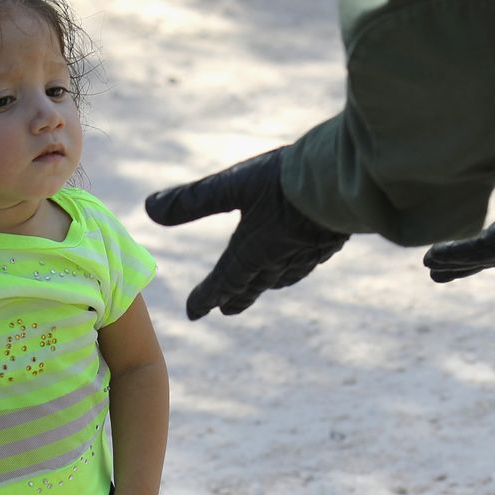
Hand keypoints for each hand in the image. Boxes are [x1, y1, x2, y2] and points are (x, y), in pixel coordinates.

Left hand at [144, 148, 349, 319]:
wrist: (346, 181)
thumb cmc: (286, 183)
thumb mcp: (232, 185)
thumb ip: (192, 200)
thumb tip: (149, 209)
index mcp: (251, 252)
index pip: (222, 282)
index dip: (205, 297)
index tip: (192, 312)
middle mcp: (278, 261)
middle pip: (252, 285)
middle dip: (235, 298)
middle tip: (224, 310)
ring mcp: (307, 254)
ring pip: (281, 277)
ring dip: (265, 285)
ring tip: (260, 287)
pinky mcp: (330, 242)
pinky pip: (306, 263)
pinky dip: (294, 268)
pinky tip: (299, 260)